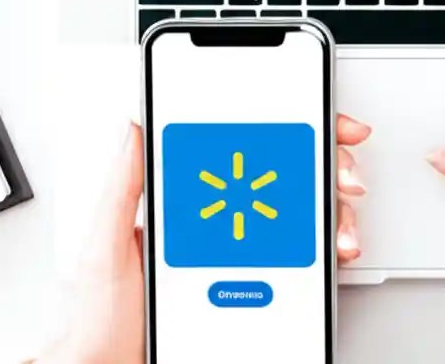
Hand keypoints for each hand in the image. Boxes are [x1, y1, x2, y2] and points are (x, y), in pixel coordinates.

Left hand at [37, 116, 370, 363]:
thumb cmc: (101, 320)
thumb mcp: (105, 248)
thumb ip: (122, 190)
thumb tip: (134, 127)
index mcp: (184, 206)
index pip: (241, 152)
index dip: (283, 132)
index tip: (316, 124)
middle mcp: (217, 227)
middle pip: (286, 182)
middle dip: (327, 169)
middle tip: (342, 178)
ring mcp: (239, 258)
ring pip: (303, 222)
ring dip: (336, 217)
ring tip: (339, 230)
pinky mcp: (253, 291)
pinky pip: (300, 268)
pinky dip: (328, 257)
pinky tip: (334, 254)